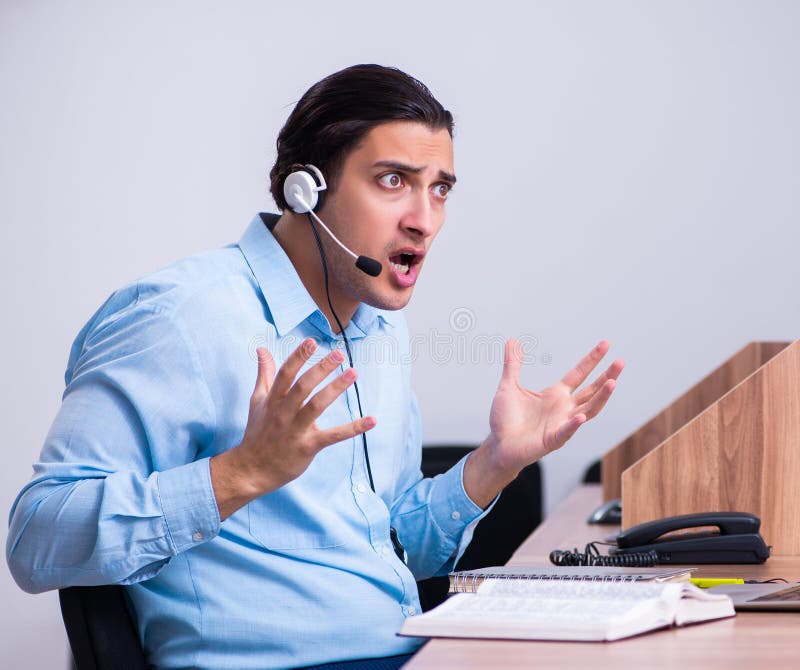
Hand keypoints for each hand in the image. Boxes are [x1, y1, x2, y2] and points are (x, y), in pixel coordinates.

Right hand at [210, 338, 375, 519]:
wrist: (252, 469)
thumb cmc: (258, 432)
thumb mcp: (257, 401)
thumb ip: (264, 374)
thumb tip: (262, 349)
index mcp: (272, 400)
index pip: (286, 374)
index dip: (298, 357)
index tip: (312, 341)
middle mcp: (283, 413)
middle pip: (303, 386)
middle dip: (321, 368)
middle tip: (339, 353)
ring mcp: (296, 430)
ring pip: (317, 405)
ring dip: (336, 388)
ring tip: (353, 373)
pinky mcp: (308, 446)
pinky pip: (333, 436)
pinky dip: (353, 428)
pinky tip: (372, 420)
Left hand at [464, 340, 622, 507]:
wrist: (499, 445)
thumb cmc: (506, 419)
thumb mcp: (508, 386)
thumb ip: (512, 364)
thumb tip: (512, 341)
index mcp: (556, 394)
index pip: (579, 373)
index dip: (592, 359)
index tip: (605, 344)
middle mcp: (564, 408)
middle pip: (592, 390)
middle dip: (607, 376)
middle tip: (621, 362)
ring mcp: (561, 424)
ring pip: (588, 410)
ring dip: (601, 398)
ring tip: (612, 383)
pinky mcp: (552, 440)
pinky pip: (566, 432)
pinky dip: (574, 424)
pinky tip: (581, 416)